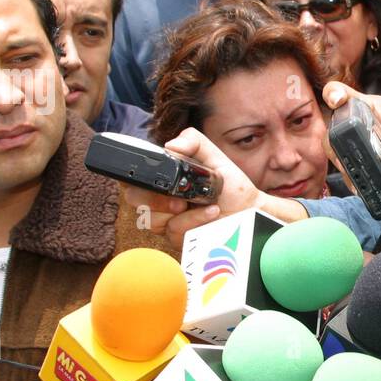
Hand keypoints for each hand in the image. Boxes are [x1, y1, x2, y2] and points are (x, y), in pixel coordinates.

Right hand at [120, 128, 261, 250]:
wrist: (248, 210)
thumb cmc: (229, 185)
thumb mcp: (213, 156)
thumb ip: (194, 142)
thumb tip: (171, 145)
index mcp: (163, 179)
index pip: (132, 177)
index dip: (132, 176)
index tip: (150, 176)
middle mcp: (159, 201)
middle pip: (134, 199)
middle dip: (154, 199)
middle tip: (179, 198)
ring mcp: (167, 222)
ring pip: (153, 219)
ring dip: (181, 212)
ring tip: (205, 203)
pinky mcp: (178, 239)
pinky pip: (175, 231)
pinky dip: (194, 220)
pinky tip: (211, 213)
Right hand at [323, 82, 380, 179]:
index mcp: (360, 105)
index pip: (338, 92)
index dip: (333, 94)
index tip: (336, 100)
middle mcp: (351, 125)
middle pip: (331, 132)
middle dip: (335, 143)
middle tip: (348, 152)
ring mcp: (355, 147)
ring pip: (337, 156)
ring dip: (345, 167)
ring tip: (357, 177)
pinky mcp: (362, 165)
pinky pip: (351, 175)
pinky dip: (356, 183)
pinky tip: (362, 189)